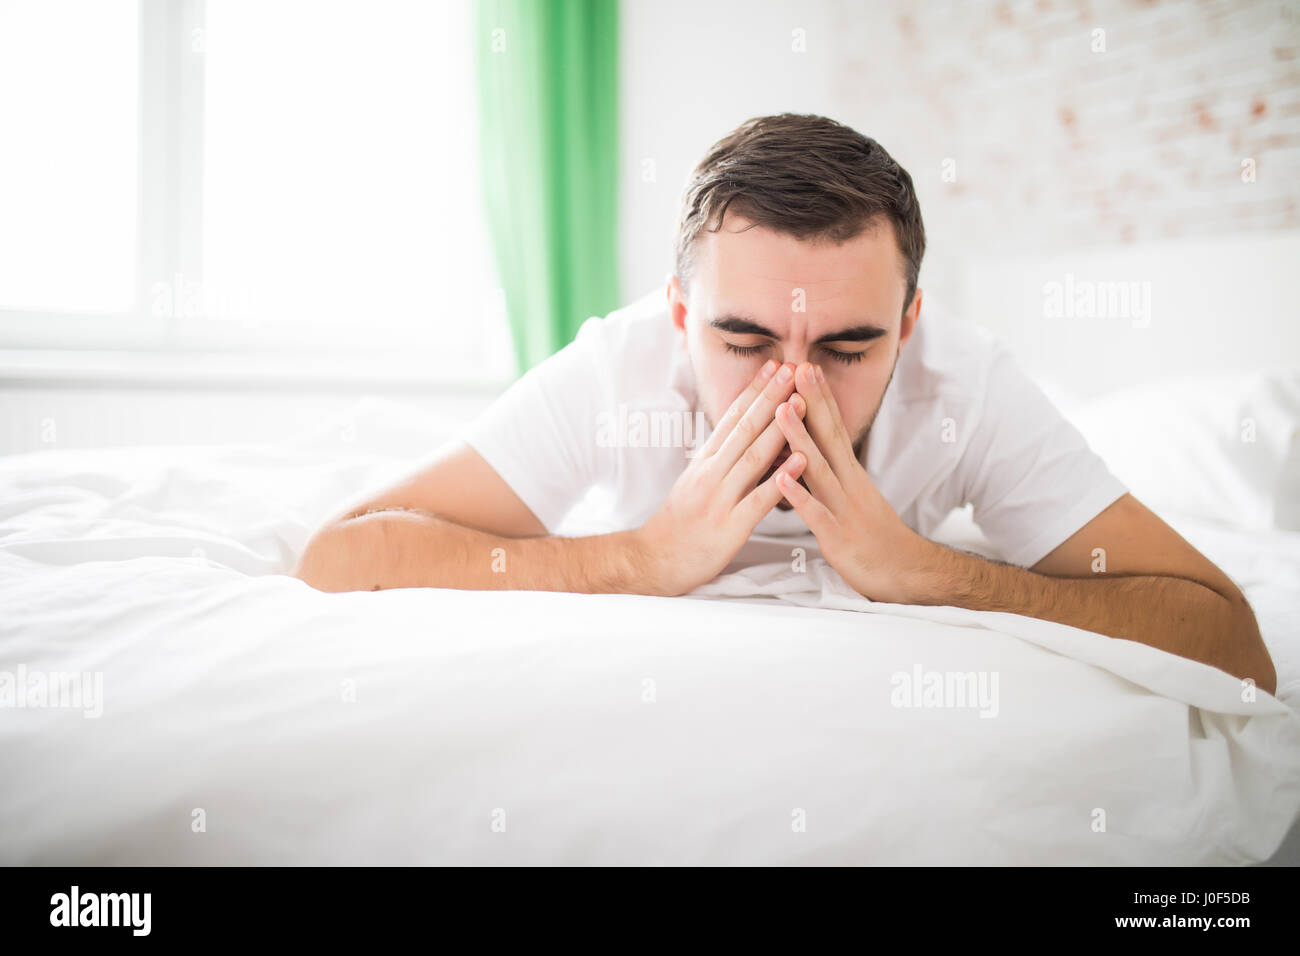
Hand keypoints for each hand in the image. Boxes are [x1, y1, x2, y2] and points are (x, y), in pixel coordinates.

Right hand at [636, 360, 808, 595]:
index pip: (732, 418)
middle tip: (793, 368)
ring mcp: (720, 498)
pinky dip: (782, 478)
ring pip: (754, 457)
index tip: (774, 365)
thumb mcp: (695, 481)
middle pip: (745, 428)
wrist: (655, 561)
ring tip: (802, 403)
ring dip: (780, 428)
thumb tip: (746, 435)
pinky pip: (760, 499)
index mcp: (704, 461)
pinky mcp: (731, 526)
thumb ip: (720, 459)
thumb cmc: (680, 523)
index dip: (754, 390)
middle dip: (771, 396)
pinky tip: (802, 460)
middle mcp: (710, 473)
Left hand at [773, 361, 928, 602]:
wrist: (905, 574)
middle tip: (798, 367)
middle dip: (812, 401)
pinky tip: (780, 478)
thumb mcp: (854, 498)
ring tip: (781, 411)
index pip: (835, 428)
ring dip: (799, 438)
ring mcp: (844, 508)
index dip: (821, 397)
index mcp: (851, 475)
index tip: (807, 367)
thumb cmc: (873, 537)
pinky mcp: (837, 536)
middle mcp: (849, 484)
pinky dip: (798, 495)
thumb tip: (809, 452)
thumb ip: (833, 474)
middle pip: (829, 436)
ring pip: (819, 468)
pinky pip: (815, 513)